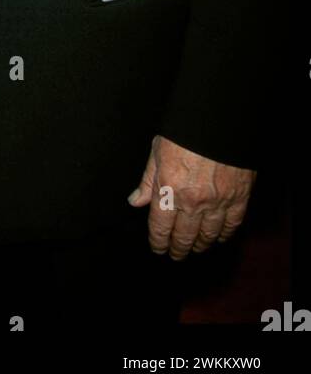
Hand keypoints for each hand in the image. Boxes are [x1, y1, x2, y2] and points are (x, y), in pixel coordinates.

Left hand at [128, 134, 255, 259]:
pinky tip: (219, 237)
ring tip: (196, 248)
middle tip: (176, 254)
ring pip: (208, 235)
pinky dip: (225, 234)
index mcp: (168, 189)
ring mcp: (217, 202)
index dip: (158, 242)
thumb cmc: (185, 131)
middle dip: (178, 248)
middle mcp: (192, 201)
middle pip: (184, 236)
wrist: (219, 119)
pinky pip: (231, 225)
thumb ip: (147, 179)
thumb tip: (135, 200)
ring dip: (200, 245)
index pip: (160, 227)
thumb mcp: (157, 150)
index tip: (158, 248)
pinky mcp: (238, 198)